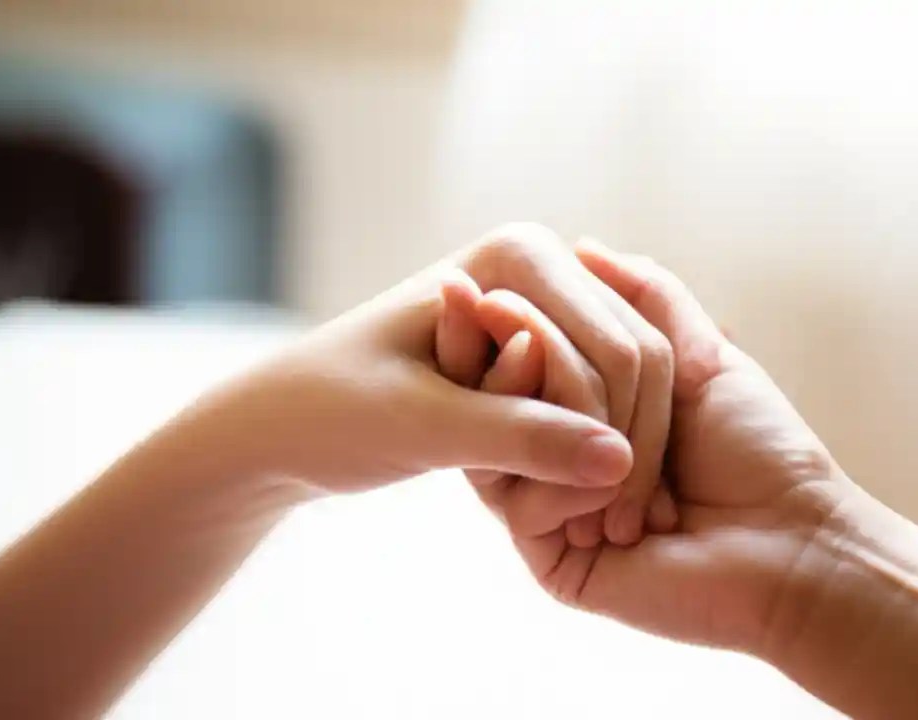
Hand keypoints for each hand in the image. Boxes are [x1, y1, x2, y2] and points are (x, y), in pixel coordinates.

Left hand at [174, 225, 663, 496]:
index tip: (591, 531)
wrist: (282, 425)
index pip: (614, 351)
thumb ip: (521, 437)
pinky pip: (600, 404)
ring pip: (629, 391)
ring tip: (565, 520)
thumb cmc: (331, 412)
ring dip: (605, 460)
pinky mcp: (540, 350)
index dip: (613, 440)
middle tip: (586, 536)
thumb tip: (620, 463)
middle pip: (636, 365)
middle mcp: (545, 267)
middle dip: (618, 452)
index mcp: (520, 254)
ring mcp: (548, 307)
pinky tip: (560, 502)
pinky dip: (588, 456)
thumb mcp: (423, 427)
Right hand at [465, 239, 864, 659]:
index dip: (499, 322)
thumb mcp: (699, 354)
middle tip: (514, 333)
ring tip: (606, 429)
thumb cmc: (758, 451)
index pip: (520, 358)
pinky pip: (517, 502)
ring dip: (552, 411)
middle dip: (526, 357)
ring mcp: (553, 509)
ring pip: (497, 444)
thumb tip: (583, 246)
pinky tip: (614, 493)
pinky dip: (561, 478)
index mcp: (592, 412)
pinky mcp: (552, 559)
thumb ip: (646, 297)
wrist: (795, 545)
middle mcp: (561, 458)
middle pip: (496, 397)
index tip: (476, 287)